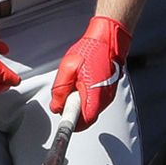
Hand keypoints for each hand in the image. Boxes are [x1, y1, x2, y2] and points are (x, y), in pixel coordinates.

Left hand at [50, 15, 131, 129]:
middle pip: (86, 117)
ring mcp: (108, 96)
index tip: (64, 122)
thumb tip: (56, 106)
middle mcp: (104, 99)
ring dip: (80, 103)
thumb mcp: (68, 69)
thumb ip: (60, 90)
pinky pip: (96, 101)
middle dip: (74, 111)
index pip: (83, 122)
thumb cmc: (90, 51)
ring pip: (91, 109)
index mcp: (94, 95)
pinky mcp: (109, 91)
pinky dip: (87, 97)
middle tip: (66, 96)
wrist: (108, 40)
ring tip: (76, 84)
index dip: (71, 124)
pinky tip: (82, 82)